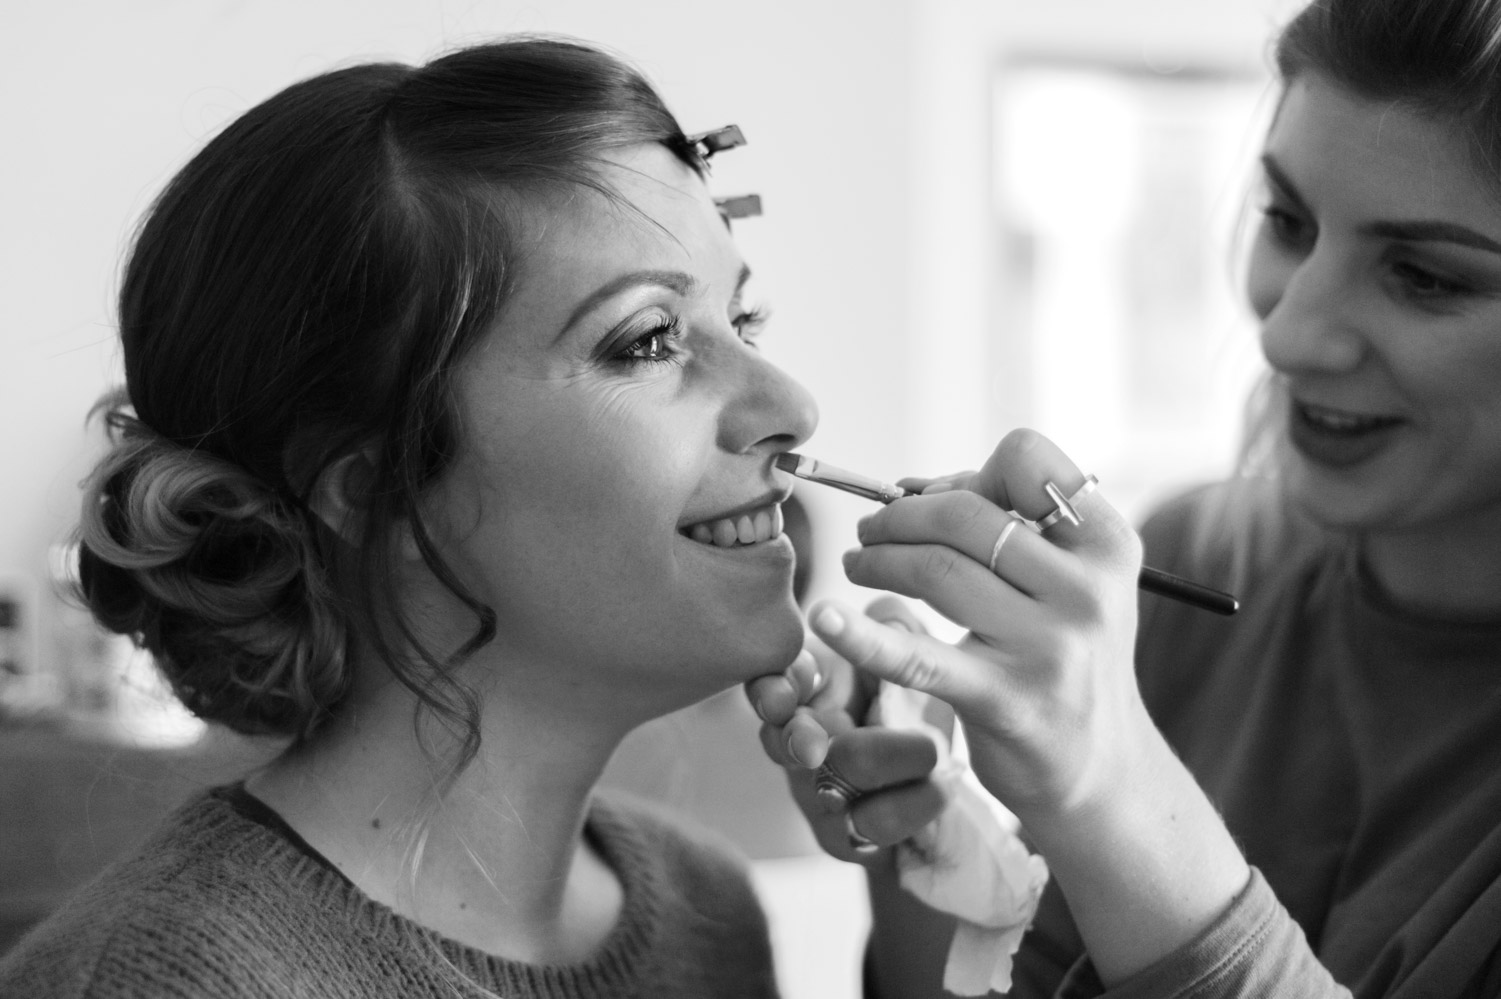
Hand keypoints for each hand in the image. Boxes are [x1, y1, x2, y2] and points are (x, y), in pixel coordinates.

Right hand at [745, 597, 946, 861]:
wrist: (941, 778)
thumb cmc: (913, 699)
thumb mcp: (907, 653)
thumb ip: (893, 625)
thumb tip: (886, 609)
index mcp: (802, 690)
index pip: (769, 686)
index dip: (771, 692)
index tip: (783, 695)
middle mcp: (794, 744)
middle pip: (786, 744)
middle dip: (801, 742)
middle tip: (815, 745)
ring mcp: (814, 794)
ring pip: (832, 789)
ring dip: (885, 765)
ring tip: (934, 750)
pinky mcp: (844, 838)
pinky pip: (874, 826)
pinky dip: (915, 802)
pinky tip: (947, 781)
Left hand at [815, 428, 1147, 825]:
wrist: (1100, 768)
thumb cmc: (1063, 657)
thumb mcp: (1069, 583)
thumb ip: (1008, 528)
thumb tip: (912, 491)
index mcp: (1107, 545)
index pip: (1026, 460)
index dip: (964, 473)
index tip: (931, 501)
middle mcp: (1087, 592)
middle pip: (965, 515)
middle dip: (899, 517)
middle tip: (868, 533)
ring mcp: (1050, 648)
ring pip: (935, 570)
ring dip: (877, 558)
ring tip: (858, 566)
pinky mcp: (1005, 701)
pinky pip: (916, 657)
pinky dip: (860, 634)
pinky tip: (825, 618)